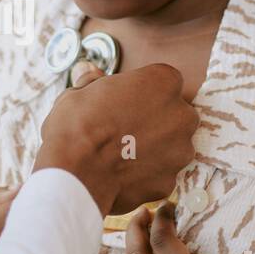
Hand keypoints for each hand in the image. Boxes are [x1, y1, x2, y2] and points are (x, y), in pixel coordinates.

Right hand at [33, 63, 197, 214]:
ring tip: (123, 154)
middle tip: (125, 128)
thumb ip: (93, 81)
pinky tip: (122, 174)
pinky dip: (146, 175)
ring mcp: (179, 152)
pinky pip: (160, 175)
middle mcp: (181, 115)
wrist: (74, 174)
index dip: (144, 91)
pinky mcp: (169, 182)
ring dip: (154, 149)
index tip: (127, 101)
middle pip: (176, 115)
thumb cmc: (76, 127)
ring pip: (172, 147)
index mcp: (163, 82)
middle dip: (157, 121)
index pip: (165, 81)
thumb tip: (88, 71)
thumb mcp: (79, 93)